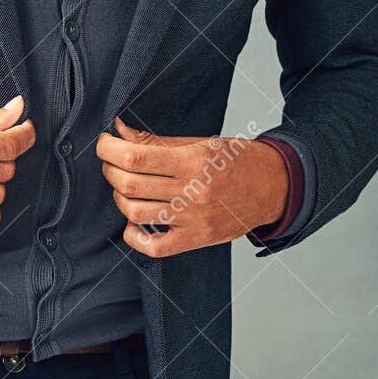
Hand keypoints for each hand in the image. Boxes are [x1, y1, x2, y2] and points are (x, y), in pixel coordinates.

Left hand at [96, 118, 288, 258]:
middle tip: (112, 161)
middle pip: (130, 185)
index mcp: (194, 161)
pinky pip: (153, 247)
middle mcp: (193, 192)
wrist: (273, 188)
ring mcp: (193, 219)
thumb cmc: (237, 162)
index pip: (135, 157)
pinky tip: (133, 221)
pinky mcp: (195, 239)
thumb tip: (120, 131)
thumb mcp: (201, 142)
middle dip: (110, 170)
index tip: (104, 143)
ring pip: (134, 213)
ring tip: (125, 186)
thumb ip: (158, 141)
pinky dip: (133, 235)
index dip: (109, 149)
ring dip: (119, 197)